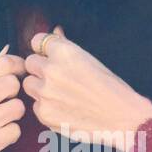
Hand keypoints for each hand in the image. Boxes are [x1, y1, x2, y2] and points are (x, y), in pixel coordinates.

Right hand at [0, 45, 26, 151]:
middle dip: (14, 92)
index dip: (18, 66)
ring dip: (13, 114)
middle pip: (14, 84)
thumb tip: (9, 55)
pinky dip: (10, 133)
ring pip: (18, 108)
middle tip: (4, 100)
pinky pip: (15, 131)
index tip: (20, 72)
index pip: (3, 64)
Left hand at [22, 24, 151, 151]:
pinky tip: (65, 109)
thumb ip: (66, 46)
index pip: (37, 41)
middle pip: (30, 62)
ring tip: (61, 94)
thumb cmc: (112, 88)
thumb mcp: (91, 60)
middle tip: (58, 78)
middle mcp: (51, 70)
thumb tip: (55, 32)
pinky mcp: (44, 113)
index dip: (44, 49)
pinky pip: (35, 105)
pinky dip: (45, 106)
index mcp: (64, 52)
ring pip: (29, 84)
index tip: (50, 55)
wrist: (123, 119)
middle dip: (40, 68)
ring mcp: (45, 93)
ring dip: (39, 87)